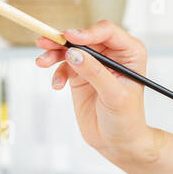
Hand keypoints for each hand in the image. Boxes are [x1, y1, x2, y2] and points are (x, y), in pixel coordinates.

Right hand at [35, 19, 150, 160]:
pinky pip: (64, 64)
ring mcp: (95, 64)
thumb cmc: (126, 119)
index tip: (69, 38)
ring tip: (42, 62)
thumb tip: (75, 53)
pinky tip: (57, 85)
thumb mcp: (114, 95)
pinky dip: (57, 72)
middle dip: (63, 40)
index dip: (87, 32)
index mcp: (130, 52)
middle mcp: (113, 54)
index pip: (107, 32)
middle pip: (84, 37)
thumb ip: (95, 73)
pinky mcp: (80, 75)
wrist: (116, 141)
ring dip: (54, 54)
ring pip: (71, 49)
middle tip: (44, 43)